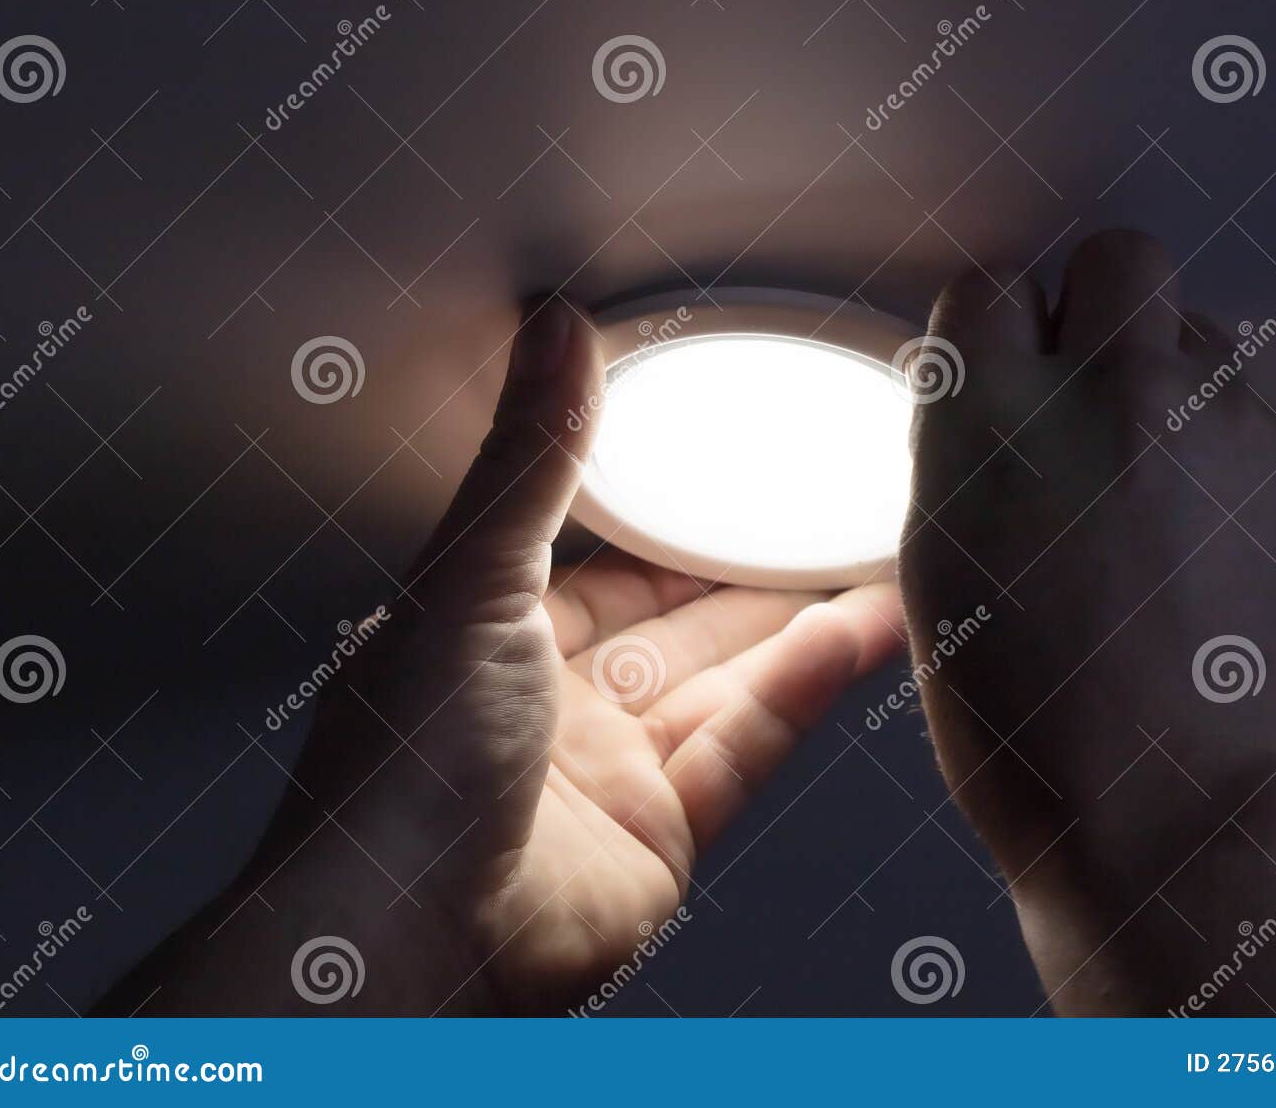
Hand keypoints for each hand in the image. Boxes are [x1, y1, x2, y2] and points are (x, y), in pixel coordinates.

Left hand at [111, 299, 903, 1013]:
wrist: (409, 940)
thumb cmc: (398, 772)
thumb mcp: (472, 579)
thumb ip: (533, 460)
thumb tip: (554, 334)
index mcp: (491, 640)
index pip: (602, 565)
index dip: (672, 520)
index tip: (737, 470)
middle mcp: (554, 709)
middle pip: (679, 623)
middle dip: (754, 571)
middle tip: (829, 514)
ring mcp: (613, 776)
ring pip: (728, 680)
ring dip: (803, 624)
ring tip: (878, 562)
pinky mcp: (664, 835)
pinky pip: (746, 744)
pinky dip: (805, 690)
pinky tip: (858, 636)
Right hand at [899, 231, 1275, 1013]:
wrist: (1164, 817)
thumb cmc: (1032, 729)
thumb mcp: (938, 573)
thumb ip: (963, 455)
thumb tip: (985, 397)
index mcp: (990, 424)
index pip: (987, 282)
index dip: (993, 324)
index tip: (999, 358)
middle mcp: (1110, 397)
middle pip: (1116, 258)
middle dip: (1093, 307)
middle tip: (1080, 386)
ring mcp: (1220, 427)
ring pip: (1198, 329)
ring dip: (1165, 377)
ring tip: (1147, 477)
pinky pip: (1257, 413)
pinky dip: (1227, 453)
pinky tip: (1203, 536)